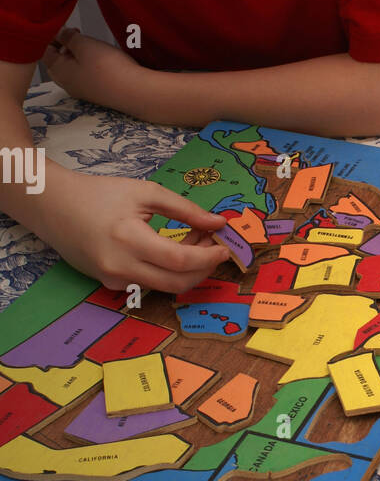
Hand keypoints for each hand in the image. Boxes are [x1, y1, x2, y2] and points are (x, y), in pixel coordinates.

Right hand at [39, 164, 231, 292]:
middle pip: (176, 283)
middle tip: (213, 246)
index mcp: (129, 240)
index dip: (208, 257)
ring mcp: (113, 280)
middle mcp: (120, 268)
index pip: (180, 261)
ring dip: (187, 270)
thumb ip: (185, 210)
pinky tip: (171, 250)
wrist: (54, 205)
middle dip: (203, 269)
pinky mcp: (110, 285)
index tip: (224, 247)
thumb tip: (219, 223)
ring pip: (164, 287)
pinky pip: (148, 284)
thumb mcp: (145, 192)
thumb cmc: (100, 193)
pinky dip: (166, 271)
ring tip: (194, 241)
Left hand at [43, 28, 148, 114]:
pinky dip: (87, 65)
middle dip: (64, 46)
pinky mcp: (97, 92)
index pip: (44, 51)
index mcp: (58, 71)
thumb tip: (60, 33)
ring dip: (77, 55)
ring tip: (91, 45)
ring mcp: (82, 90)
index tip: (66, 26)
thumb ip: (68, 37)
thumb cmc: (107, 67)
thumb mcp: (84, 44)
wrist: (134, 92)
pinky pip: (85, 76)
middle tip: (78, 35)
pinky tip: (101, 59)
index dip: (52, 36)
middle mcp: (67, 83)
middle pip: (57, 61)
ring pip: (71, 69)